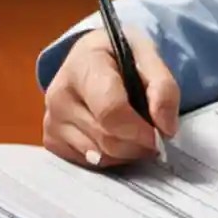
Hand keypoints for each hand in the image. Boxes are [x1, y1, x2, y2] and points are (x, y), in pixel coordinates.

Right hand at [42, 27, 179, 167]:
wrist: (90, 56)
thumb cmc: (119, 54)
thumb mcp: (148, 55)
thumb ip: (163, 87)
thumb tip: (166, 128)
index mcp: (83, 66)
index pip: (111, 111)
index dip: (141, 129)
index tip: (160, 131)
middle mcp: (59, 95)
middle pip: (108, 139)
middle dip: (139, 143)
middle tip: (153, 132)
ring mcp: (51, 120)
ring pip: (100, 156)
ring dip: (127, 152)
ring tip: (134, 131)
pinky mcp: (51, 140)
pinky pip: (89, 163)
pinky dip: (111, 157)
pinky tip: (114, 136)